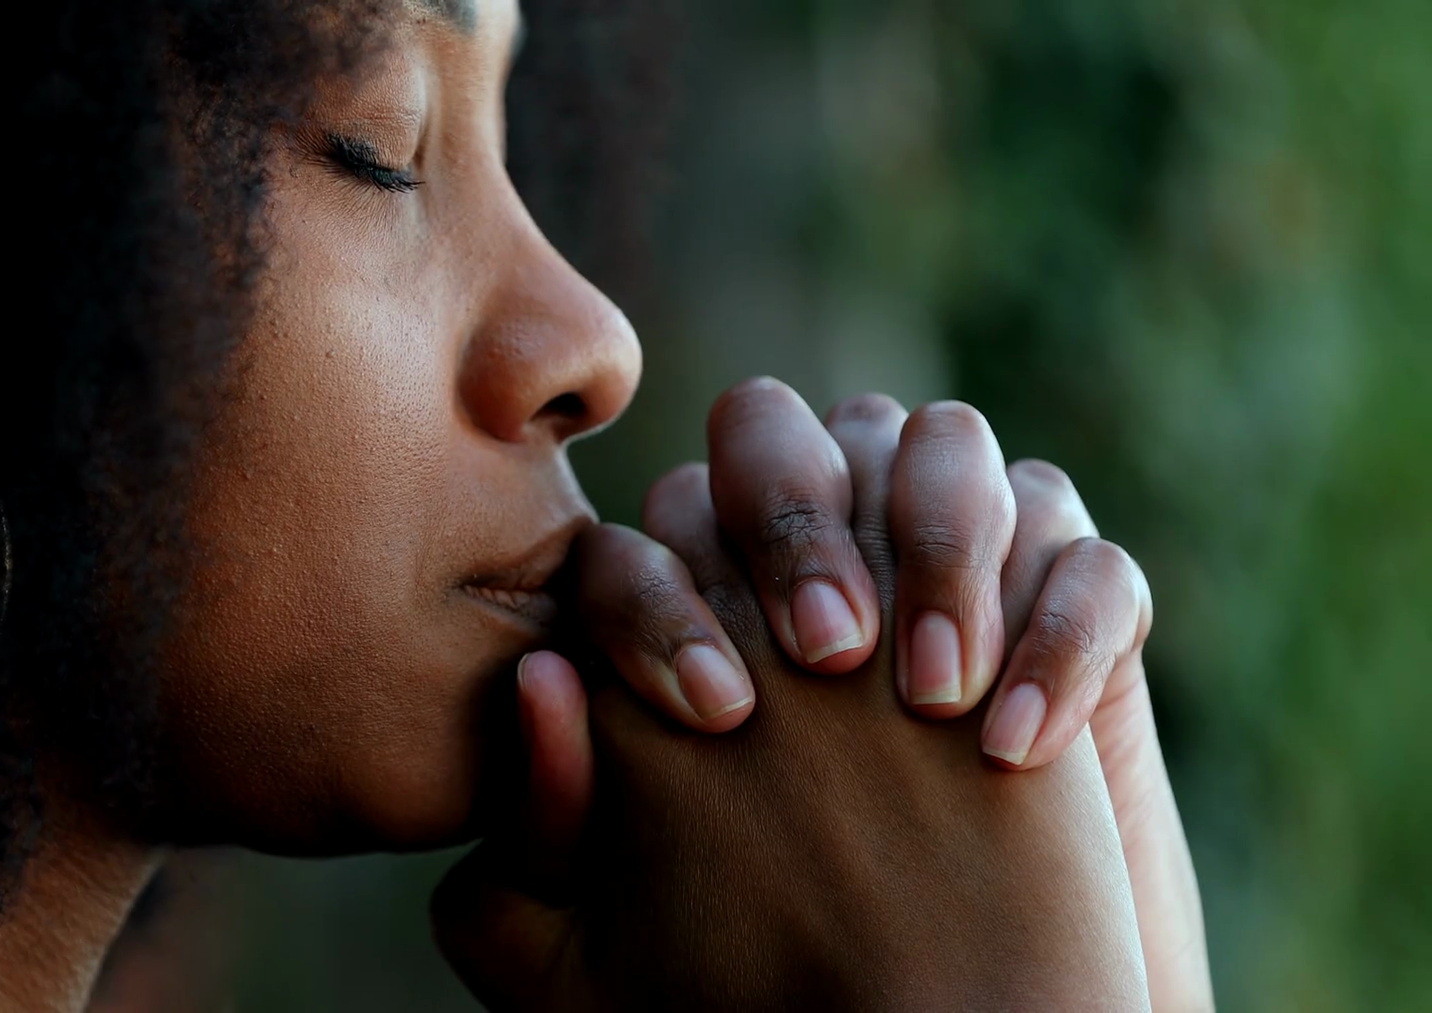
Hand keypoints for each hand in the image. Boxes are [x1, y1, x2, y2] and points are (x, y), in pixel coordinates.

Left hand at [568, 380, 1210, 1009]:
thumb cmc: (750, 992)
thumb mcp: (598, 946)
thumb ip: (549, 821)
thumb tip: (544, 682)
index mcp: (699, 606)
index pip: (655, 525)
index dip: (673, 598)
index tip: (714, 713)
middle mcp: (819, 556)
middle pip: (779, 432)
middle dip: (797, 521)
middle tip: (826, 655)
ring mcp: (954, 570)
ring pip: (942, 444)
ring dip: (937, 540)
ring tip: (931, 692)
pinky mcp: (1080, 619)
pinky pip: (1089, 563)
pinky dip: (1060, 631)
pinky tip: (1015, 745)